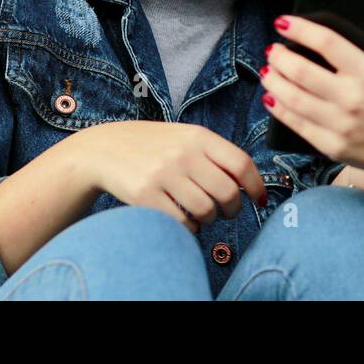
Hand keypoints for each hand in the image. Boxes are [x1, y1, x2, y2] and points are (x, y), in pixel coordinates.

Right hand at [78, 120, 267, 232]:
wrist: (103, 149)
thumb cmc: (152, 146)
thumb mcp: (184, 137)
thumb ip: (213, 154)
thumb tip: (249, 183)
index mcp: (198, 136)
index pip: (241, 163)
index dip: (256, 186)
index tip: (259, 199)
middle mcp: (182, 153)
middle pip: (227, 192)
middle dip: (233, 209)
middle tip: (227, 212)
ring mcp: (162, 174)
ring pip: (206, 211)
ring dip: (209, 220)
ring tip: (202, 215)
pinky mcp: (144, 195)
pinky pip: (182, 222)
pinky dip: (190, 228)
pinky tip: (185, 220)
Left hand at [260, 0, 363, 201]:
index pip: (328, 43)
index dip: (302, 30)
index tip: (284, 22)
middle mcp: (353, 98)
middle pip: (302, 71)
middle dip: (279, 56)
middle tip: (272, 49)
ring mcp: (340, 124)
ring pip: (293, 98)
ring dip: (273, 80)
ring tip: (267, 69)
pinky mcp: (331, 145)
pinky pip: (296, 123)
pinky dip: (278, 108)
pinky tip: (271, 96)